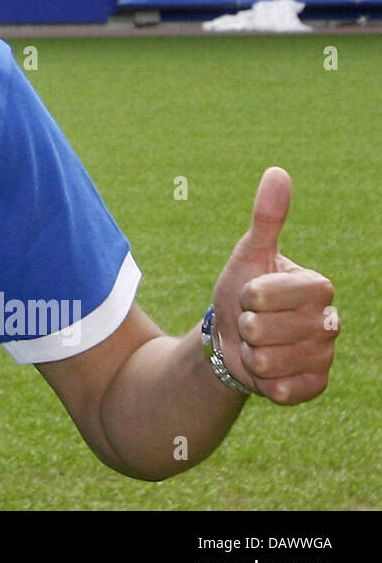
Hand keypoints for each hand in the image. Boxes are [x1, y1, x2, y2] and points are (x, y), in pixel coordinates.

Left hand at [211, 167, 336, 404]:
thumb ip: (267, 217)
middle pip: (266, 330)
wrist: (232, 342)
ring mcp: (325, 357)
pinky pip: (281, 390)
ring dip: (250, 355)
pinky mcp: (315, 387)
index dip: (251, 295)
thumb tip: (278, 172)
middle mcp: (330, 322)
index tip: (250, 293)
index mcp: (318, 287)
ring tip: (257, 346)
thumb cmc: (242, 293)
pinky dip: (263, 382)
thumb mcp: (249, 255)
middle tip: (251, 323)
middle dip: (245, 327)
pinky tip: (268, 371)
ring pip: (269, 361)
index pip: (275, 293)